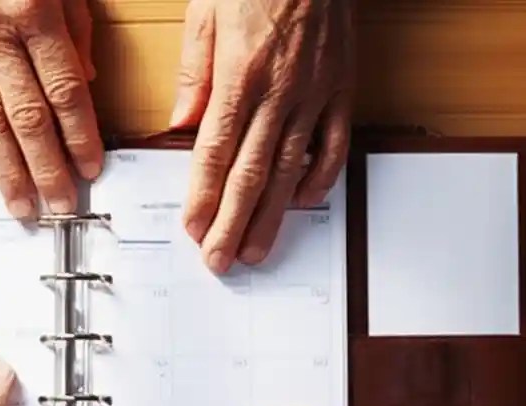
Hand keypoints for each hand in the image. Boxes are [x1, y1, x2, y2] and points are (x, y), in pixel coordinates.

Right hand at [0, 0, 103, 218]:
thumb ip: (76, 28)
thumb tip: (85, 86)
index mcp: (34, 12)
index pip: (64, 91)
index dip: (80, 136)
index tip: (90, 170)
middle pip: (27, 117)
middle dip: (46, 169)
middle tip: (59, 207)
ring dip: (7, 170)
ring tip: (22, 206)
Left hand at [173, 0, 353, 272]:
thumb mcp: (207, 10)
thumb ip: (193, 70)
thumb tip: (182, 120)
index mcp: (240, 74)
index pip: (215, 153)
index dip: (204, 198)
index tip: (194, 229)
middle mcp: (279, 91)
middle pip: (250, 174)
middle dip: (232, 224)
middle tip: (220, 259)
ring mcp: (315, 94)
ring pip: (289, 170)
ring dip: (271, 217)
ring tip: (256, 249)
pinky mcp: (342, 89)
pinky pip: (333, 146)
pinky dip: (319, 179)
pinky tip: (300, 203)